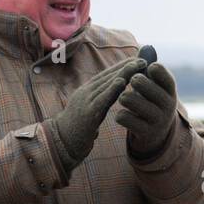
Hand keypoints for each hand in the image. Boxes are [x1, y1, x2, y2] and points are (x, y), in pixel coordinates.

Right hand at [50, 57, 146, 172]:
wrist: (60, 144)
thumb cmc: (78, 128)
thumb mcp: (91, 109)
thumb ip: (103, 98)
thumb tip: (118, 86)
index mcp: (87, 91)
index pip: (107, 75)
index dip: (122, 66)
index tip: (138, 59)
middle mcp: (85, 93)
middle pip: (108, 76)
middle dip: (126, 66)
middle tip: (143, 58)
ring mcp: (85, 102)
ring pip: (106, 84)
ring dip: (123, 73)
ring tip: (137, 65)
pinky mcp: (87, 114)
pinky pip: (101, 99)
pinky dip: (112, 89)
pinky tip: (122, 82)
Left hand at [115, 62, 178, 156]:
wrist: (157, 134)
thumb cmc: (153, 101)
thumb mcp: (156, 86)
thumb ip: (150, 67)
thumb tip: (146, 47)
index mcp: (171, 91)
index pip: (165, 77)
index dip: (155, 70)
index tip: (149, 67)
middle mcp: (168, 105)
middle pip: (144, 85)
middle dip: (135, 80)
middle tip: (133, 81)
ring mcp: (157, 120)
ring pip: (130, 99)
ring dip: (124, 97)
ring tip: (124, 98)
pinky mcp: (145, 132)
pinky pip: (123, 117)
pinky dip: (120, 115)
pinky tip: (123, 116)